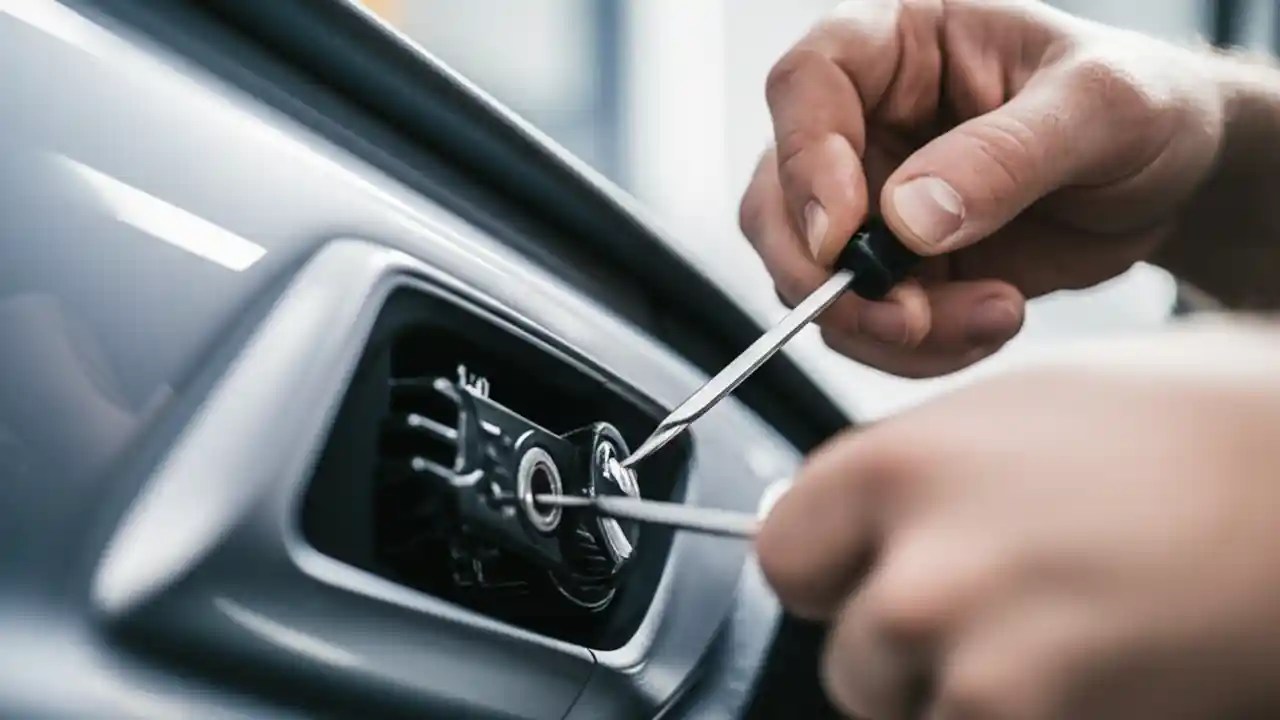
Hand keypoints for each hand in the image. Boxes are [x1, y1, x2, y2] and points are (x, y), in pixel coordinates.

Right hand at [740, 0, 1223, 376]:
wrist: (1174, 181)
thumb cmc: (1143, 107)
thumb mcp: (1101, 109)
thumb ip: (1005, 156)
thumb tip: (909, 218)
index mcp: (898, 42)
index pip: (806, 84)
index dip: (805, 162)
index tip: (841, 236)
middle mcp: (864, 119)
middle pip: (778, 199)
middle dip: (830, 279)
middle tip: (904, 319)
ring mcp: (871, 199)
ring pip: (813, 278)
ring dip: (887, 325)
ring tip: (994, 314)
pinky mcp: (894, 266)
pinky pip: (863, 324)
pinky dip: (917, 349)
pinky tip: (990, 320)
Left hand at [756, 319, 1279, 718]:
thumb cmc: (1189, 431)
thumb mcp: (1010, 413)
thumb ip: (911, 480)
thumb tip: (857, 524)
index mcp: (896, 468)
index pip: (784, 557)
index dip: (832, 569)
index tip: (864, 570)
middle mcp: (920, 573)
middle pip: (848, 652)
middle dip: (903, 643)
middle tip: (996, 604)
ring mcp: (979, 668)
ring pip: (909, 710)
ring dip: (960, 690)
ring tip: (1057, 631)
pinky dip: (1013, 716)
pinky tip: (1089, 668)